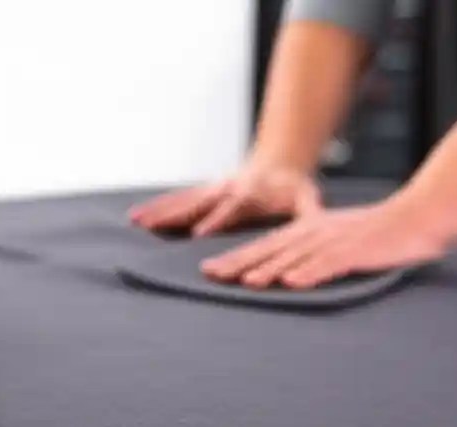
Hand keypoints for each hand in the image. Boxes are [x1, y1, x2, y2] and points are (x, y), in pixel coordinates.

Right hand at [128, 164, 321, 236]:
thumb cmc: (295, 190)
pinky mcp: (204, 191)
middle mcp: (228, 189)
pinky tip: (136, 218)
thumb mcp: (308, 200)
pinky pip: (178, 199)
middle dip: (178, 216)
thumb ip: (310, 215)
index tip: (201, 233)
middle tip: (154, 229)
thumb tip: (319, 230)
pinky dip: (158, 208)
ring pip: (183, 200)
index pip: (233, 208)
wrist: (280, 162)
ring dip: (160, 211)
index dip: (217, 219)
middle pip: (200, 203)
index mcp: (252, 194)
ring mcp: (213, 189)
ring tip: (136, 223)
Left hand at [200, 195, 456, 289]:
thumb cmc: (385, 233)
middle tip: (210, 275)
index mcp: (312, 229)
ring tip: (245, 283)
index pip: (266, 244)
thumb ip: (317, 254)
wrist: (423, 214)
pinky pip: (331, 263)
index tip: (210, 270)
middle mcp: (318, 232)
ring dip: (269, 269)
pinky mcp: (359, 250)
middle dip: (240, 263)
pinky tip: (292, 283)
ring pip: (296, 256)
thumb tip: (291, 274)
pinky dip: (311, 273)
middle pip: (272, 249)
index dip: (237, 257)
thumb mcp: (343, 241)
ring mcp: (338, 240)